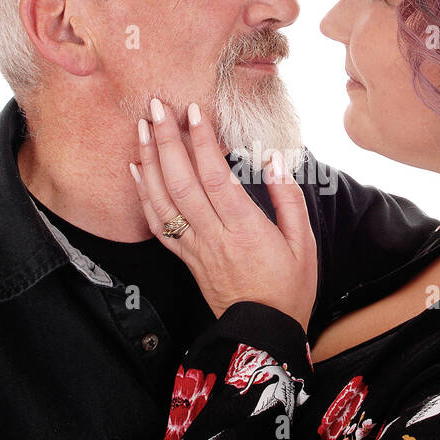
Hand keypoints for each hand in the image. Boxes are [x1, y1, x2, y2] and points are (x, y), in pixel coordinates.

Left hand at [130, 98, 317, 330]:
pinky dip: (143, 195)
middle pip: (181, 182)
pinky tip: (136, 170)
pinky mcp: (185, 258)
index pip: (214, 177)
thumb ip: (288, 197)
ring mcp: (194, 248)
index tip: (194, 111)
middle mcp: (213, 236)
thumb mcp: (303, 242)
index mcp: (245, 229)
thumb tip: (274, 159)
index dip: (201, 141)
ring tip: (141, 128)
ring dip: (148, 162)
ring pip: (162, 200)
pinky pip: (157, 224)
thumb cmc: (289, 286)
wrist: (262, 332)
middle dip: (165, 141)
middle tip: (156, 107)